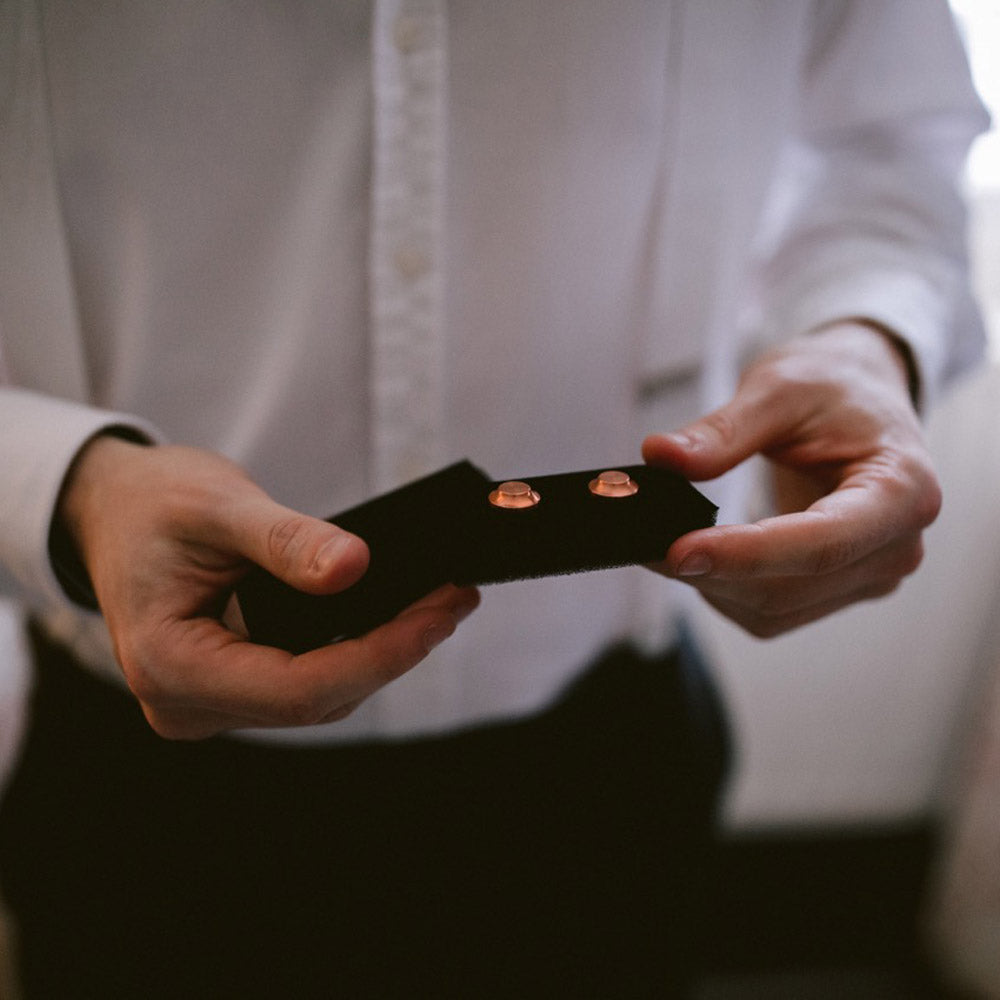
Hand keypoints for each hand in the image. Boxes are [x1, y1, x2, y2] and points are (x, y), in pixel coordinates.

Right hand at [58, 437, 478, 737]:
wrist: (114, 509)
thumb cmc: (151, 504)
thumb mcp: (217, 506)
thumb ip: (284, 540)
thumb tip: (355, 567)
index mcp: (169, 666)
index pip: (296, 689)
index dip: (379, 656)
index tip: (439, 615)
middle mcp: (188, 703)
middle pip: (316, 699)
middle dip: (394, 652)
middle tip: (456, 600)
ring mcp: (211, 700)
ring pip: (318, 697)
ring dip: (383, 653)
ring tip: (440, 602)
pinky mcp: (234, 684)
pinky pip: (306, 680)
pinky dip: (355, 649)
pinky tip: (398, 614)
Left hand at [642, 322, 940, 636]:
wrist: (861, 397)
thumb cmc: (832, 386)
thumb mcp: (779, 387)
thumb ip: (724, 429)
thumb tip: (661, 457)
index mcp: (902, 490)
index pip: (821, 543)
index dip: (745, 554)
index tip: (677, 551)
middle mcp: (897, 547)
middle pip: (790, 585)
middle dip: (710, 569)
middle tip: (642, 539)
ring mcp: (870, 576)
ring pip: (773, 608)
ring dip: (708, 584)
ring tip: (659, 542)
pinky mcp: (837, 590)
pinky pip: (770, 611)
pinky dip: (722, 589)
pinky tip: (694, 556)